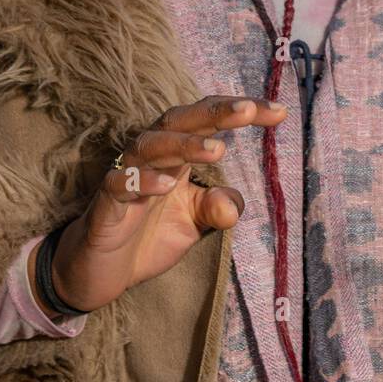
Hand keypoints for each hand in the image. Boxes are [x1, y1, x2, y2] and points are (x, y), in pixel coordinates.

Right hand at [28, 95, 286, 317]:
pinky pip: (121, 183)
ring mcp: (126, 174)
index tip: (280, 111)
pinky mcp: (105, 202)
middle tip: (248, 110)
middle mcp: (152, 155)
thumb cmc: (150, 234)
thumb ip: (217, 208)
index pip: (210, 122)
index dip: (241, 112)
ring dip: (184, 145)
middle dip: (215, 112)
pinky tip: (168, 185)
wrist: (102, 271)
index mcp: (177, 153)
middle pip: (182, 120)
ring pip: (151, 145)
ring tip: (217, 150)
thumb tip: (232, 205)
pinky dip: (143, 180)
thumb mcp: (194, 223)